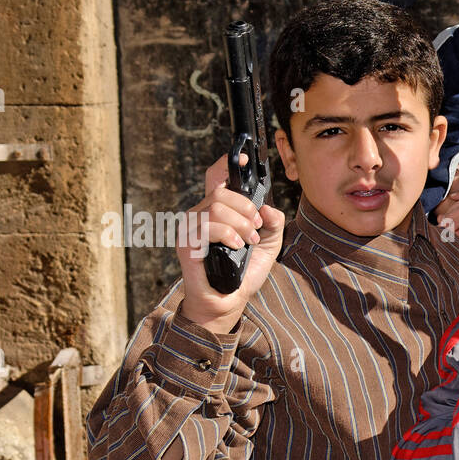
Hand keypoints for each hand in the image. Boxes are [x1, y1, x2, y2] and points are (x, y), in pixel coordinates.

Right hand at [177, 153, 284, 334]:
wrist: (229, 301)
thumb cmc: (244, 272)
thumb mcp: (269, 243)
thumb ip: (273, 222)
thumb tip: (266, 207)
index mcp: (217, 211)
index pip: (217, 177)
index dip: (227, 163)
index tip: (245, 158)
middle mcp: (201, 215)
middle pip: (221, 191)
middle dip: (246, 207)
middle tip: (255, 228)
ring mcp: (190, 228)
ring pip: (216, 206)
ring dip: (240, 223)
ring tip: (248, 241)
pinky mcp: (186, 243)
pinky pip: (207, 225)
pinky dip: (228, 233)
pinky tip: (237, 245)